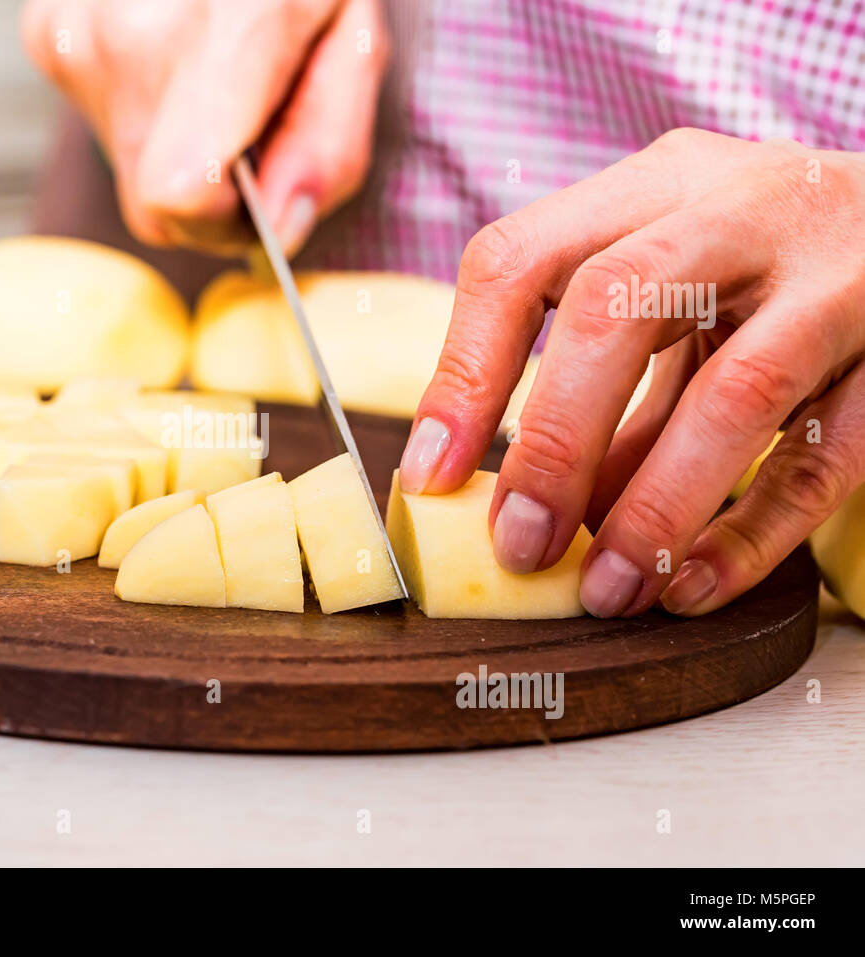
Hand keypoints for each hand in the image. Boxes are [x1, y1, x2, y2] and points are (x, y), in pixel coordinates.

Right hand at [21, 0, 388, 255]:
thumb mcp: (355, 43)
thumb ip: (329, 146)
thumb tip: (282, 229)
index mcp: (232, 21)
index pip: (182, 194)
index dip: (228, 220)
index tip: (266, 186)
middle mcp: (133, 29)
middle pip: (156, 206)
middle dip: (215, 192)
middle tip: (252, 119)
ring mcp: (77, 32)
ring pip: (131, 172)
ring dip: (183, 149)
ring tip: (217, 71)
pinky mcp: (48, 36)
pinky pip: (105, 127)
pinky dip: (150, 113)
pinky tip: (178, 56)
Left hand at [398, 128, 864, 617]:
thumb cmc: (774, 264)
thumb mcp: (680, 285)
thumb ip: (608, 376)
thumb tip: (523, 505)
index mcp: (655, 185)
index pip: (520, 258)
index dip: (463, 373)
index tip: (429, 477)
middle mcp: (740, 206)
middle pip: (613, 308)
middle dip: (553, 440)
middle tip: (518, 545)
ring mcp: (835, 271)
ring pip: (735, 388)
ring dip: (656, 506)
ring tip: (609, 589)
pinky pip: (824, 456)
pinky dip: (754, 533)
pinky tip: (695, 585)